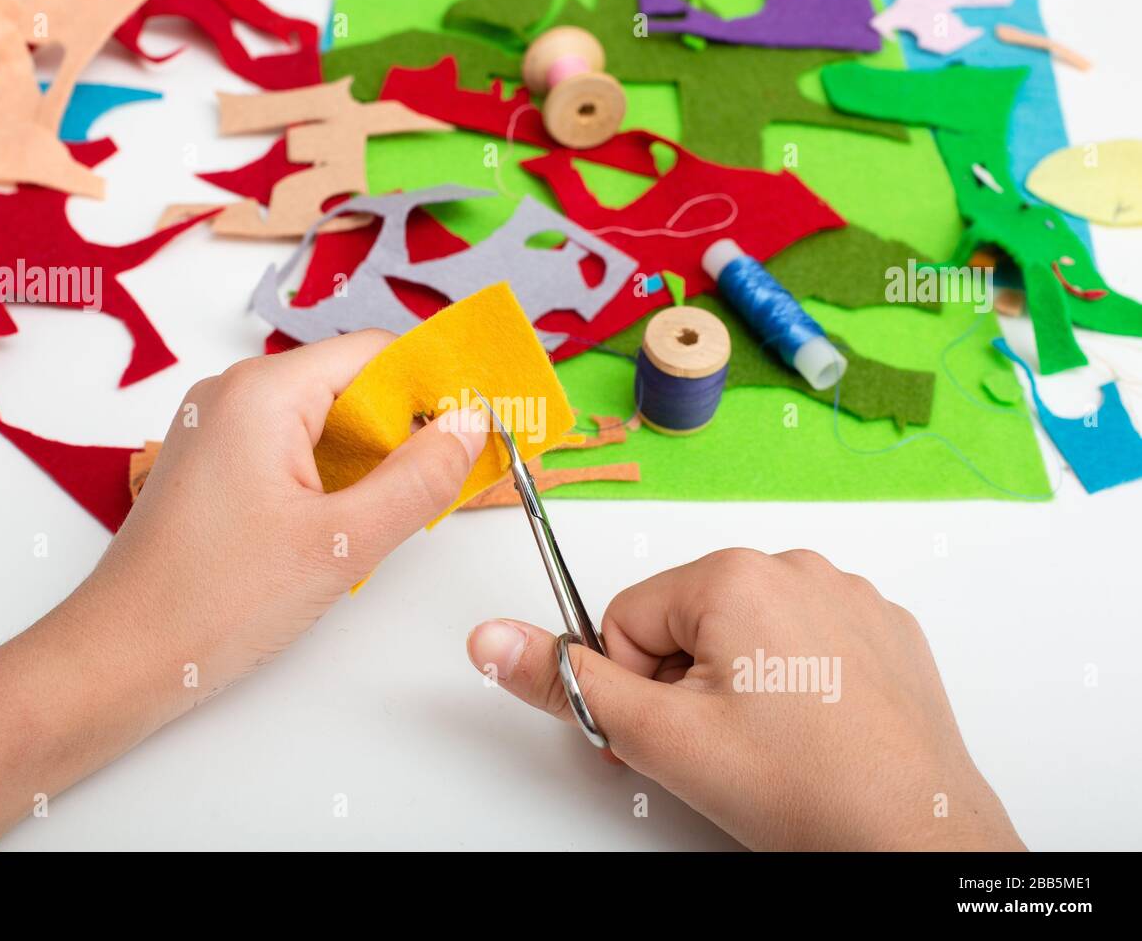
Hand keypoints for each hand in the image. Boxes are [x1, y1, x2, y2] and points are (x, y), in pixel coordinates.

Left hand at [99, 330, 487, 699]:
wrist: (119, 661)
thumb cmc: (213, 601)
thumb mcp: (342, 542)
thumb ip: (419, 478)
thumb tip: (471, 423)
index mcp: (263, 392)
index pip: (376, 353)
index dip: (436, 385)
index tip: (480, 427)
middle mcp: (236, 395)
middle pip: (352, 385)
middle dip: (406, 431)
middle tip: (446, 485)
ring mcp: (220, 431)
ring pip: (326, 424)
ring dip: (372, 463)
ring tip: (395, 517)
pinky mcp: (216, 468)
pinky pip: (295, 451)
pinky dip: (335, 480)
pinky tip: (348, 528)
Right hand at [467, 548, 1023, 850]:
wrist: (915, 839)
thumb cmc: (806, 789)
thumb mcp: (661, 738)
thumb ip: (568, 682)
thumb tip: (492, 640)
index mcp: (734, 577)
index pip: (629, 618)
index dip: (636, 686)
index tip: (673, 730)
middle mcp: (795, 567)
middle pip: (687, 621)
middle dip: (685, 683)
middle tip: (721, 745)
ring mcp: (848, 596)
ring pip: (746, 632)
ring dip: (739, 683)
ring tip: (771, 742)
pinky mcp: (883, 629)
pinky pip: (804, 638)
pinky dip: (795, 679)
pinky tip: (811, 730)